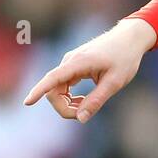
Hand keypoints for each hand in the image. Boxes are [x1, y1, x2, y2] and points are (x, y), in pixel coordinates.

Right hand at [23, 18, 157, 122]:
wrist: (131, 37)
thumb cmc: (126, 57)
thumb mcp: (115, 82)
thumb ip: (97, 100)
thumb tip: (80, 119)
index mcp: (79, 62)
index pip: (52, 78)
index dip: (38, 91)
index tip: (27, 102)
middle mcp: (70, 61)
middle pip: (53, 89)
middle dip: (63, 107)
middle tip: (84, 114)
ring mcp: (71, 62)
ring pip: (57, 88)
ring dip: (67, 102)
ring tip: (87, 106)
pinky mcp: (74, 65)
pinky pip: (63, 84)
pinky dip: (69, 96)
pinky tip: (81, 100)